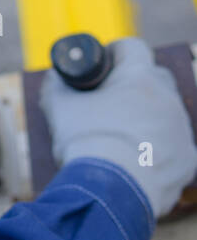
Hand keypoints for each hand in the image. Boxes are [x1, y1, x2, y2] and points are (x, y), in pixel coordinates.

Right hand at [40, 37, 196, 219]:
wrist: (109, 192)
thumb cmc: (85, 145)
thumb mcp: (59, 108)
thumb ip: (56, 85)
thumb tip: (56, 77)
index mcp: (139, 79)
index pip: (133, 47)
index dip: (115, 51)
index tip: (102, 63)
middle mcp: (168, 100)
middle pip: (155, 77)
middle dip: (135, 83)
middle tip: (111, 99)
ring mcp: (182, 130)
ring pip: (167, 112)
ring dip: (148, 116)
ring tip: (121, 134)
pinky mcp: (189, 159)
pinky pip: (175, 144)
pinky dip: (158, 146)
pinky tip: (136, 157)